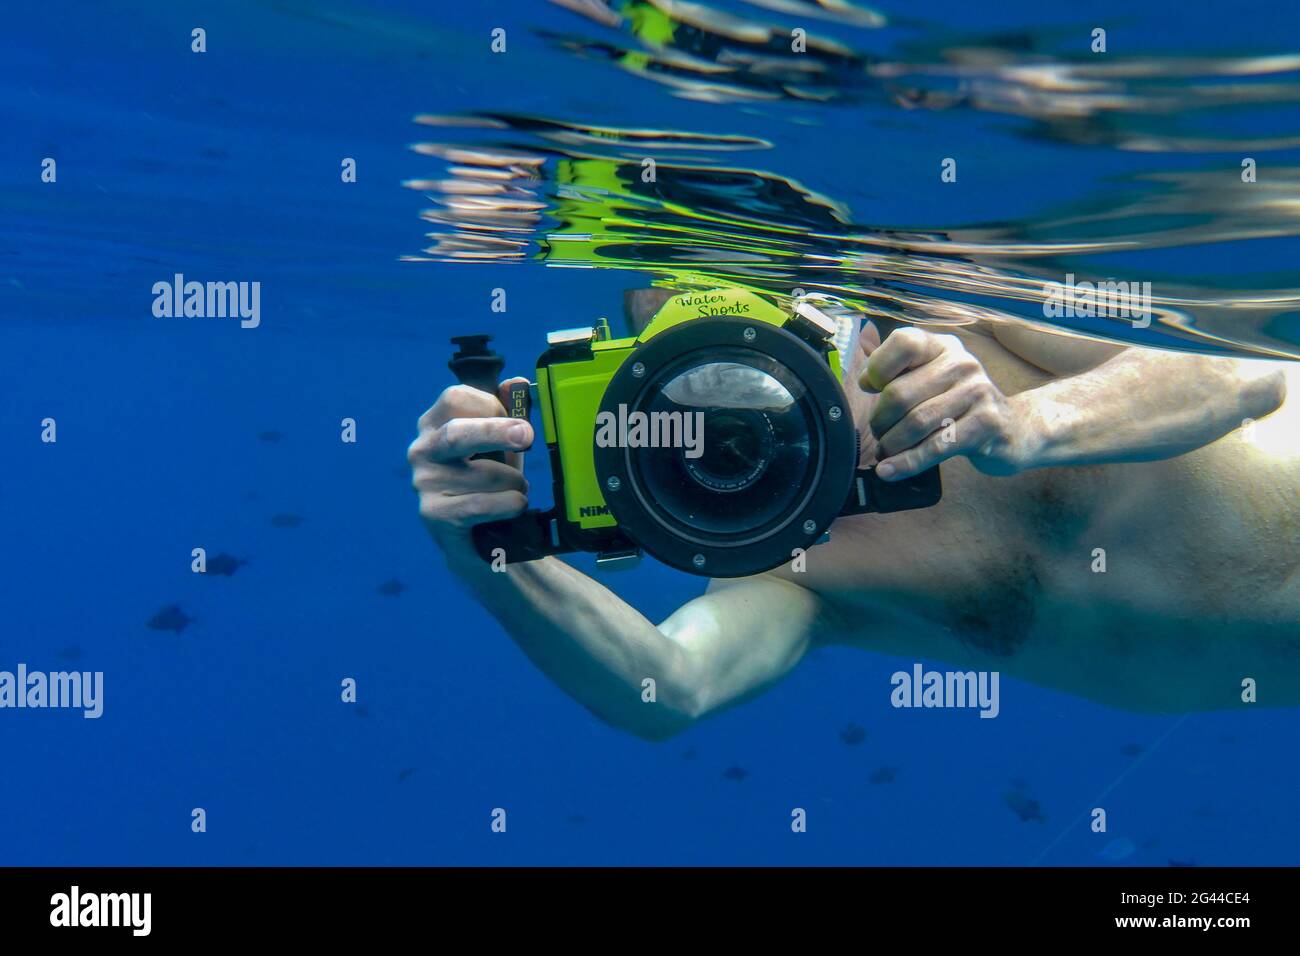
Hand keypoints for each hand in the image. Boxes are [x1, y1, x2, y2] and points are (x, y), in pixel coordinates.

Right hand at [408, 378, 533, 551]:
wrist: (480, 541)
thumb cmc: (490, 483)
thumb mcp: (501, 445)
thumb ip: (509, 412)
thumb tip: (518, 383)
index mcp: (434, 424)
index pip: (455, 397)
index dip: (490, 404)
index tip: (515, 420)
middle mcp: (422, 450)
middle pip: (457, 433)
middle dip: (497, 433)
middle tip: (527, 437)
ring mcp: (424, 483)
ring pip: (483, 474)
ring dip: (515, 482)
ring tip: (518, 489)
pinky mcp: (434, 515)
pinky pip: (482, 505)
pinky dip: (509, 504)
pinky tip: (515, 506)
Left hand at [858, 328, 1027, 479]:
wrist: (1016, 428)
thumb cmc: (961, 405)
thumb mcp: (932, 379)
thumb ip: (898, 373)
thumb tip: (864, 379)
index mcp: (943, 347)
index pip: (903, 343)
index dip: (879, 368)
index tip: (872, 389)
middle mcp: (962, 363)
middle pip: (900, 393)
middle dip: (880, 421)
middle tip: (880, 435)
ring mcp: (977, 392)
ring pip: (916, 423)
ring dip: (892, 445)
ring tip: (886, 454)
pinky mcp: (986, 425)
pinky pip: (935, 447)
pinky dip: (906, 463)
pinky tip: (889, 471)